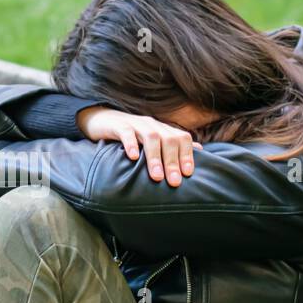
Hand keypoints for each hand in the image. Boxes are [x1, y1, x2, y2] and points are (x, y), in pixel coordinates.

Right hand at [76, 107, 200, 185]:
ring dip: (155, 157)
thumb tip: (200, 150)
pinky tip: (133, 157)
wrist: (102, 120)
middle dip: (173, 161)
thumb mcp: (154, 140)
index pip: (182, 138)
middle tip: (174, 182)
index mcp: (163, 129)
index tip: (188, 174)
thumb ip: (175, 145)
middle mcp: (152, 125)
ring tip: (157, 177)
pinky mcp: (118, 125)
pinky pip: (126, 133)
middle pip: (169, 139)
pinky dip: (131, 144)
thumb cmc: (131, 135)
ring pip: (151, 137)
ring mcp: (135, 124)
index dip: (187, 154)